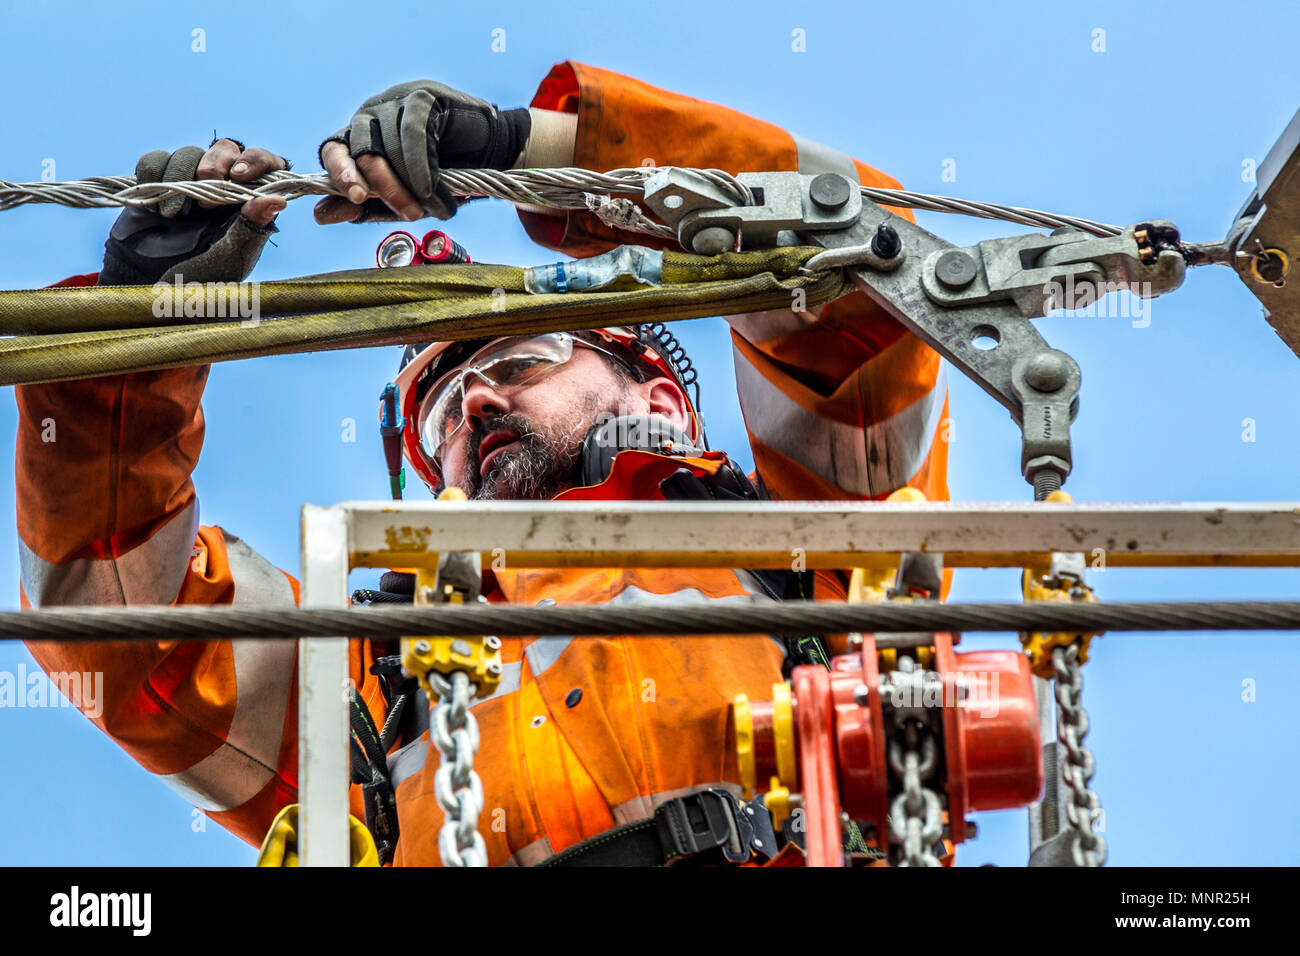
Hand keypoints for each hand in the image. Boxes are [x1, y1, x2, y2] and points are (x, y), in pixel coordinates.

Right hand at [99, 139, 287, 286]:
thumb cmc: (196, 286)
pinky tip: (155, 209)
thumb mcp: (229, 261)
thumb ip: (251, 229)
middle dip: (218, 162)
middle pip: (229, 150)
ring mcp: (188, 186)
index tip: (240, 176)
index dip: (258, 162)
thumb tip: (279, 200)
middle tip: (206, 192)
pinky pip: (156, 160)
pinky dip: (153, 174)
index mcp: (249, 207)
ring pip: (191, 152)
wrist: (146, 292)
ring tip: (175, 216)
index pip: (267, 167)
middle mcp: (222, 192)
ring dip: (182, 174)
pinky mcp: (156, 185)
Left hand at [314, 80, 530, 224]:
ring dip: (410, 184)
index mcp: (359, 138)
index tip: (355, 198)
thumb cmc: (444, 179)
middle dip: (385, 189)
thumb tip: (321, 217)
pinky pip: (412, 134)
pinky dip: (420, 167)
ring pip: (388, 145)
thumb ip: (365, 207)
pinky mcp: (422, 96)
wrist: (491, 154)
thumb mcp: (401, 199)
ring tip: (433, 208)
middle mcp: (371, 115)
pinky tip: (432, 190)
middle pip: (362, 152)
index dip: (339, 173)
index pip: (333, 150)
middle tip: (410, 214)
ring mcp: (395, 101)